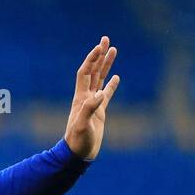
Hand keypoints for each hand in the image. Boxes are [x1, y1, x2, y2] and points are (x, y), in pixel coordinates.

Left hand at [64, 36, 119, 160]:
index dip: (92, 59)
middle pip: (93, 71)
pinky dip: (110, 85)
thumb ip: (90, 109)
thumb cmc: (78, 141)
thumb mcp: (82, 125)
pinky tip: (116, 77)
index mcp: (80, 98)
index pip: (85, 73)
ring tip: (113, 50)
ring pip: (100, 79)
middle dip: (99, 55)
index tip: (100, 46)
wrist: (78, 155)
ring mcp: (93, 104)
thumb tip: (100, 94)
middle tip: (106, 39)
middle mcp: (86, 97)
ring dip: (106, 65)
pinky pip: (106, 94)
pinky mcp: (99, 112)